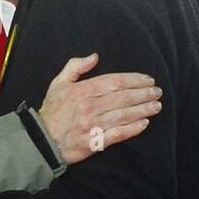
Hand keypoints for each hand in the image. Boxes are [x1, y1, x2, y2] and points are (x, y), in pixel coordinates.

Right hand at [36, 53, 160, 165]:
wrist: (41, 140)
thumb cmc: (52, 111)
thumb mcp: (58, 83)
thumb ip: (75, 67)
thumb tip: (94, 56)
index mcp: (82, 91)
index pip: (114, 82)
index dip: (134, 80)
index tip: (148, 79)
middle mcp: (89, 107)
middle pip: (122, 98)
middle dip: (143, 94)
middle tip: (157, 92)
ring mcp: (92, 125)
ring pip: (123, 115)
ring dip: (143, 110)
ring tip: (156, 106)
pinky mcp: (94, 142)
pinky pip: (117, 134)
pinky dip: (132, 129)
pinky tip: (144, 123)